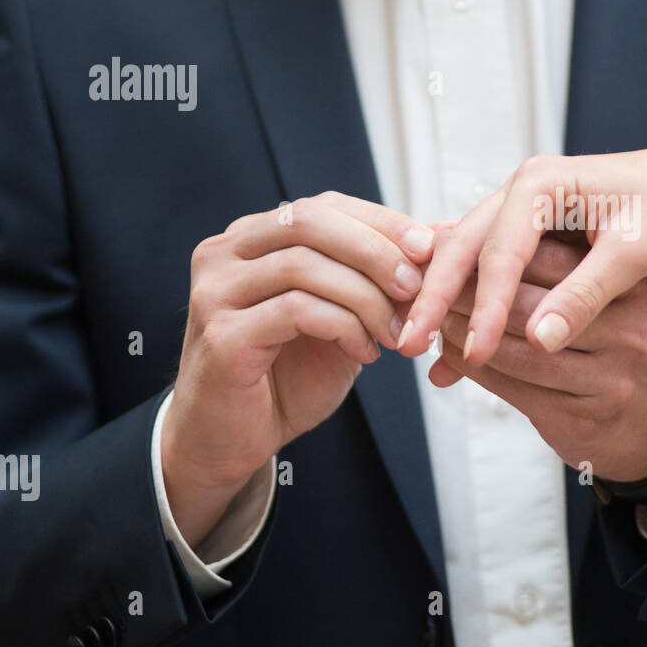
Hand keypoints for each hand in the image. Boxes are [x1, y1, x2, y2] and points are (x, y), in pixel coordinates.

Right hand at [162, 191, 434, 545]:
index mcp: (251, 239)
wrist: (231, 440)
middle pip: (309, 222)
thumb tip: (431, 244)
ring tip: (397, 331)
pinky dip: (344, 326)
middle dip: (374, 250)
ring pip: (305, 266)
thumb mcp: (338, 317)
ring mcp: (216, 293)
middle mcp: (224, 254)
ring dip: (366, 297)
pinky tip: (365, 352)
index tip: (428, 247)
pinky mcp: (221, 335)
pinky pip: (297, 311)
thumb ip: (367, 280)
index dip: (380, 221)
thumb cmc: (287, 376)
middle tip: (416, 286)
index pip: (322, 206)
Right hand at [398, 147, 646, 362]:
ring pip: (472, 260)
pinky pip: (494, 270)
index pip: (496, 250)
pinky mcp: (535, 233)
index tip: (472, 353)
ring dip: (447, 305)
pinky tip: (457, 344)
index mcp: (542, 183)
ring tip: (421, 352)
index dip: (481, 306)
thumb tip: (539, 339)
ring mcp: (527, 211)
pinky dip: (475, 305)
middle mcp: (525, 191)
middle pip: (464, 248)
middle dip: (434, 299)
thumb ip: (584, 295)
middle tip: (407, 345)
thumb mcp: (632, 254)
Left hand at [427, 237, 646, 483]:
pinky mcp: (587, 414)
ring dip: (462, 334)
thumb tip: (449, 233)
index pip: (547, 257)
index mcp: (637, 281)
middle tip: (423, 289)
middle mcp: (632, 325)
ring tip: (434, 322)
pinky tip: (451, 357)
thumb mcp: (602, 291)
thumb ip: (542, 262)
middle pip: (527, 301)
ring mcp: (614, 374)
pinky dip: (471, 368)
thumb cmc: (614, 343)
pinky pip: (512, 385)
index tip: (443, 249)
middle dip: (465, 294)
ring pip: (514, 346)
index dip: (487, 254)